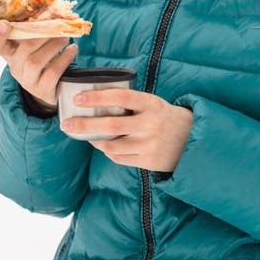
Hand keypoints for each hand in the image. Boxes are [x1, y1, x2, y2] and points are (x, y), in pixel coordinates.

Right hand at [0, 20, 78, 108]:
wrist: (49, 87)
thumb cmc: (40, 58)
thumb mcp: (33, 45)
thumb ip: (34, 31)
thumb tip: (51, 11)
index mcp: (9, 53)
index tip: (4, 23)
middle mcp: (15, 67)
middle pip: (23, 49)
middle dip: (41, 36)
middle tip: (56, 27)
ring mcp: (27, 80)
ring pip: (35, 62)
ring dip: (53, 46)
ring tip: (65, 38)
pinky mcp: (42, 89)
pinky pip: (52, 72)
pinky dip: (64, 59)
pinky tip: (72, 50)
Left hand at [63, 89, 193, 172]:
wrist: (192, 140)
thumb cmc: (164, 116)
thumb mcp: (153, 103)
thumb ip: (130, 103)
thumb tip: (94, 101)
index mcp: (152, 104)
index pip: (121, 98)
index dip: (98, 97)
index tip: (78, 98)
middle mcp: (150, 125)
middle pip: (111, 125)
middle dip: (85, 125)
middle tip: (66, 123)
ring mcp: (149, 145)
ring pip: (111, 145)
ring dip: (94, 140)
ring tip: (83, 134)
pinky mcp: (148, 162)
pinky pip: (119, 157)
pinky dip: (107, 151)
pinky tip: (102, 145)